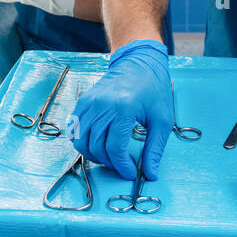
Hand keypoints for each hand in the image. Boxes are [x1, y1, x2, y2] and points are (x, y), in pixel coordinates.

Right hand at [69, 39, 171, 180]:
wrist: (140, 62)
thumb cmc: (154, 90)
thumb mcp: (162, 120)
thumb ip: (154, 149)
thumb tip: (150, 174)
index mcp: (124, 109)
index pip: (115, 148)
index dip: (122, 166)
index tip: (131, 172)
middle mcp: (103, 105)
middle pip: (97, 146)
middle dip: (110, 162)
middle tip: (122, 164)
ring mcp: (90, 101)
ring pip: (81, 140)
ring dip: (94, 154)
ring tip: (109, 156)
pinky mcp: (84, 100)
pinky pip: (74, 127)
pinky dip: (81, 140)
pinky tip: (96, 143)